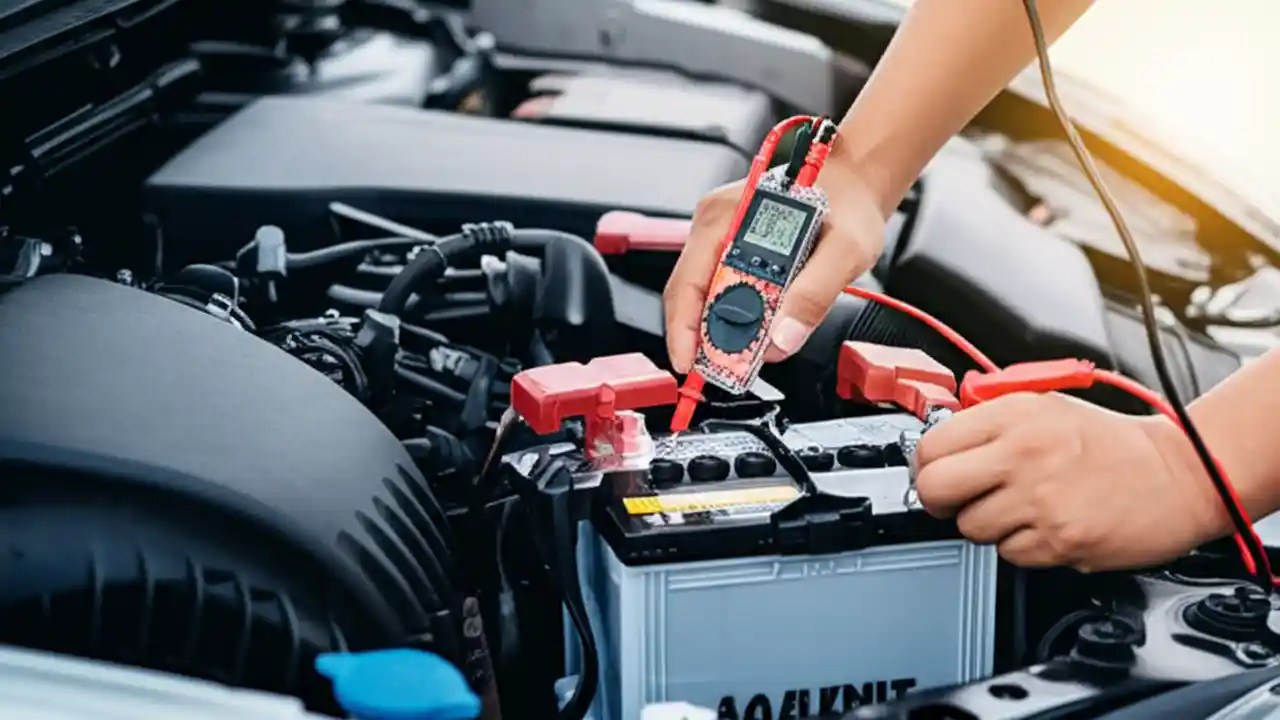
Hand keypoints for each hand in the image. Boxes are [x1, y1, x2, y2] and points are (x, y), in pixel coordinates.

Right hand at [662, 155, 887, 373]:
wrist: (856, 183)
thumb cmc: (848, 204)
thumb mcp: (846, 250)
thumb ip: (815, 294)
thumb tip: (783, 338)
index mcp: (729, 215)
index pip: (688, 282)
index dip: (683, 329)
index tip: (690, 363)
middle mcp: (716, 223)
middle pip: (692, 294)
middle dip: (705, 338)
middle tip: (725, 370)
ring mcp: (722, 235)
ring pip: (706, 295)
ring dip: (722, 330)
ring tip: (744, 356)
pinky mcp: (733, 247)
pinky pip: (723, 289)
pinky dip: (736, 316)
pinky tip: (755, 331)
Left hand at [914, 393, 1228, 572]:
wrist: (1179, 474)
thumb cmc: (1111, 442)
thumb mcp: (1046, 406)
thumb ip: (990, 418)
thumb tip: (939, 441)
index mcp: (1014, 415)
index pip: (930, 446)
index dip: (925, 465)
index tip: (933, 472)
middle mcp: (1022, 454)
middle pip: (934, 489)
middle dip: (937, 499)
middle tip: (954, 499)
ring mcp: (1040, 501)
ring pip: (969, 527)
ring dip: (986, 523)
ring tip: (1020, 507)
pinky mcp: (1059, 541)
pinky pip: (1008, 553)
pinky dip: (1021, 545)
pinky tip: (1046, 524)